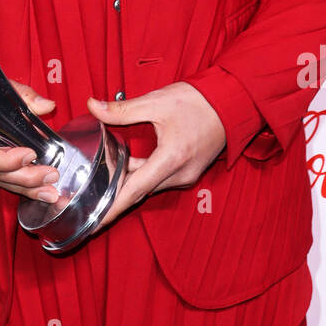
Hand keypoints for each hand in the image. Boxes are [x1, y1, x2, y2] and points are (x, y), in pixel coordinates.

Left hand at [87, 81, 226, 232]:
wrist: (232, 102)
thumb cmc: (198, 101)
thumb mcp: (156, 102)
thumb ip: (122, 109)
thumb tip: (93, 106)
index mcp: (171, 159)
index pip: (135, 190)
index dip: (114, 208)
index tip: (96, 223)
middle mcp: (181, 174)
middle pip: (141, 189)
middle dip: (117, 190)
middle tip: (93, 188)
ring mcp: (188, 175)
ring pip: (151, 185)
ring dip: (132, 179)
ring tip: (108, 169)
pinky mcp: (191, 171)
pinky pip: (162, 180)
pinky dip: (145, 174)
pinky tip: (131, 162)